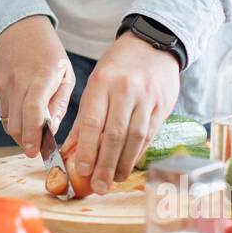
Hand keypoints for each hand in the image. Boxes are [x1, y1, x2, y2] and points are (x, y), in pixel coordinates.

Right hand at [0, 14, 73, 156]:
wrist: (16, 26)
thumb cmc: (47, 51)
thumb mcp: (64, 73)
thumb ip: (59, 104)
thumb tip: (52, 131)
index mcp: (42, 76)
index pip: (33, 111)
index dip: (33, 135)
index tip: (36, 152)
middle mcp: (18, 81)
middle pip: (16, 124)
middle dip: (26, 142)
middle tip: (36, 149)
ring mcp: (2, 84)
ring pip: (7, 121)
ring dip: (20, 131)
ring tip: (32, 129)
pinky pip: (3, 110)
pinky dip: (13, 117)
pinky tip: (22, 108)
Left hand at [70, 32, 180, 193]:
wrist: (153, 45)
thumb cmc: (117, 68)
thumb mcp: (95, 85)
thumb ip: (83, 119)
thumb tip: (69, 152)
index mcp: (101, 83)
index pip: (93, 122)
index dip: (87, 150)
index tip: (82, 171)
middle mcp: (124, 90)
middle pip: (114, 135)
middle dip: (105, 165)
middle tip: (98, 186)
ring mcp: (146, 98)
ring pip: (134, 138)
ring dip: (123, 164)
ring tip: (113, 180)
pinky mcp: (162, 106)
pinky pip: (149, 135)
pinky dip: (137, 153)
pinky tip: (128, 165)